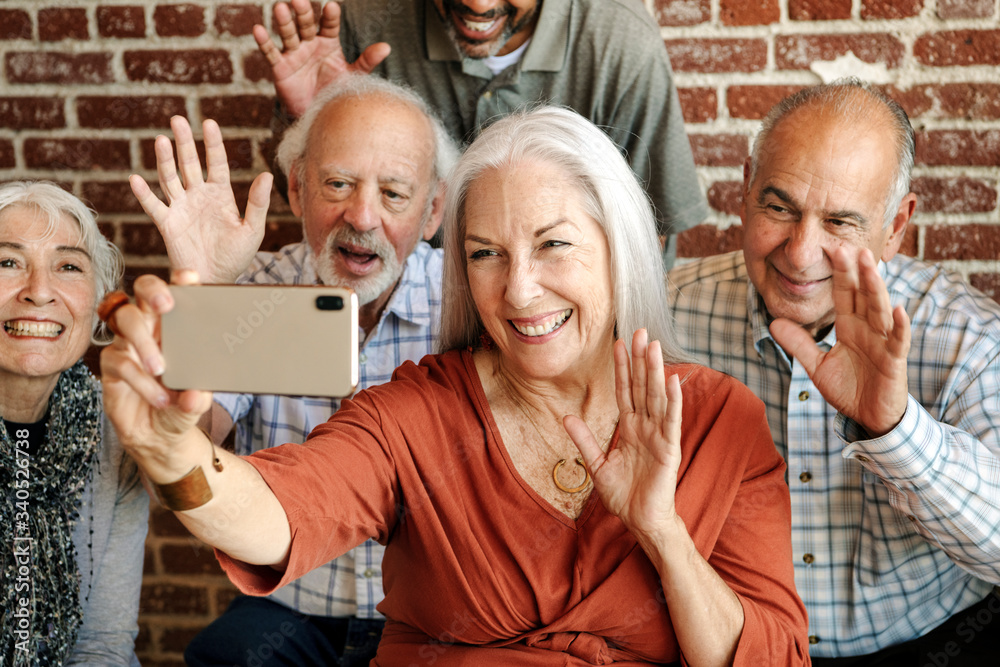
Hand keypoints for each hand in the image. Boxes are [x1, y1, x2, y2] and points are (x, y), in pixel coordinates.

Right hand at [100, 271, 213, 480]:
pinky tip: (161, 398)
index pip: (177, 295)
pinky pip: (120, 362)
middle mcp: (150, 328)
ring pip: (126, 320)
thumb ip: (199, 398)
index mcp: (177, 328)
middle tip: (167, 306)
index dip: (180, 281)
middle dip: (153, 291)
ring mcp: (128, 344)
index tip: (189, 277)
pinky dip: (141, 381)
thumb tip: (197, 396)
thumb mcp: (199, 401)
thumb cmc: (182, 405)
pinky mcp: (111, 366)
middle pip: (142, 292)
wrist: (161, 436)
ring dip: (144, 341)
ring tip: (162, 369)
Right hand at [130, 116, 271, 283]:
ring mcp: (181, 207)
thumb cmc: (236, 255)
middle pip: (190, 163)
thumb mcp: (253, 229)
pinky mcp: (168, 224)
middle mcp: (199, 196)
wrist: (216, 279)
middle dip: (185, 142)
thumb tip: (267, 174)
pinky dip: (144, 194)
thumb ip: (258, 203)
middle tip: (178, 120)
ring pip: (170, 178)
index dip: (213, 144)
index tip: (209, 123)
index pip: (217, 163)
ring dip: (165, 160)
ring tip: (162, 140)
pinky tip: (136, 179)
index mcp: (221, 194)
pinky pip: (153, 206)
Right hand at [254, 0, 390, 116]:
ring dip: (284, 21)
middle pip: (306, 24)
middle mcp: (310, 43)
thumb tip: (387, 47)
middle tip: (300, 0)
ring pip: (288, 34)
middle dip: (303, 13)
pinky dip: (264, 42)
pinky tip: (258, 29)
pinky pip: (271, 53)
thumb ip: (367, 61)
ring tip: (280, 8)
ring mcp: (294, 53)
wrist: (319, 113)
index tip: (331, 7)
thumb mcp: (353, 76)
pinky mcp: (280, 67)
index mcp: (328, 42)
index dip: (329, 17)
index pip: (329, 25)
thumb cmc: (336, 91)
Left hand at [564, 329, 683, 540]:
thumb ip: (584, 439)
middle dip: (641, 359)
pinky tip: (672, 380)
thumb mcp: (596, 465)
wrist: (641, 521)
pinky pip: (671, 421)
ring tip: (654, 346)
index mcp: (630, 428)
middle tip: (640, 331)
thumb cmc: (624, 495)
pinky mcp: (669, 449)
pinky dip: (673, 401)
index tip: (619, 342)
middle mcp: (646, 427)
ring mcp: (659, 436)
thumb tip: (566, 416)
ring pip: (657, 397)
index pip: (625, 391)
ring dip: (656, 371)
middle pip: (642, 386)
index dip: (622, 367)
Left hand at [770, 247, 910, 436]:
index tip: (831, 249)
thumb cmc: (850, 388)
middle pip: (862, 296)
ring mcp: (883, 343)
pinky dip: (898, 326)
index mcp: (850, 327)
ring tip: (871, 267)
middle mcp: (868, 329)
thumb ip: (798, 344)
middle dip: (857, 272)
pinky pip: (897, 340)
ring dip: (876, 289)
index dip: (839, 273)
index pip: (844, 295)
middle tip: (849, 247)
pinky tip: (898, 309)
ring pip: (880, 311)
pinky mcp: (894, 361)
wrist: (869, 417)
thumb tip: (774, 322)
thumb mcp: (817, 365)